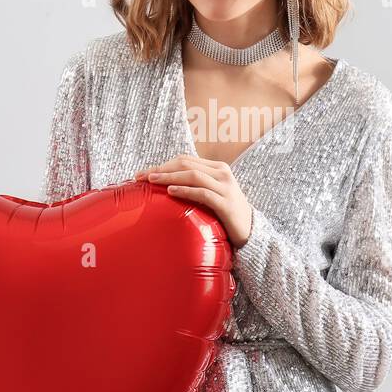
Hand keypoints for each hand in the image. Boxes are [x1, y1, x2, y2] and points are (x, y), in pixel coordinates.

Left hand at [133, 155, 253, 247]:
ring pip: (193, 175)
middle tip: (141, 177)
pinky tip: (171, 192)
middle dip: (161, 169)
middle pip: (186, 165)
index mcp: (217, 168)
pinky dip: (185, 191)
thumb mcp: (211, 194)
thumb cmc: (225, 213)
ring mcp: (225, 188)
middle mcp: (222, 173)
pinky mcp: (226, 204)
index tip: (143, 173)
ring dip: (170, 177)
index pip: (185, 160)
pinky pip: (203, 193)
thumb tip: (164, 186)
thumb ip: (194, 186)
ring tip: (152, 181)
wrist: (250, 231)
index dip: (163, 164)